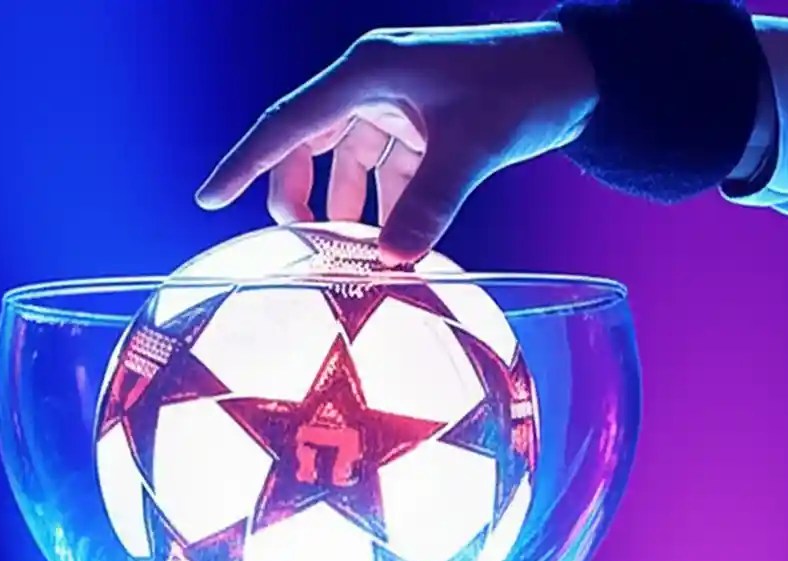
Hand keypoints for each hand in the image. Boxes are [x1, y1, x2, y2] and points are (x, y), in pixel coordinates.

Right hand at [195, 21, 597, 264]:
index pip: (288, 123)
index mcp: (368, 73)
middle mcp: (372, 83)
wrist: (579, 73)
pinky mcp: (421, 123)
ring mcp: (396, 103)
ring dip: (346, 207)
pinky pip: (385, 169)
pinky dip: (385, 204)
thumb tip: (393, 260)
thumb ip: (428, 203)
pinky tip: (394, 239)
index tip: (207, 198)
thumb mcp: (472, 147)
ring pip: (346, 161)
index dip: (244, 161)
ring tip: (351, 253)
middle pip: (308, 145)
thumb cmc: (524, 86)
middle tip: (303, 245)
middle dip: (300, 196)